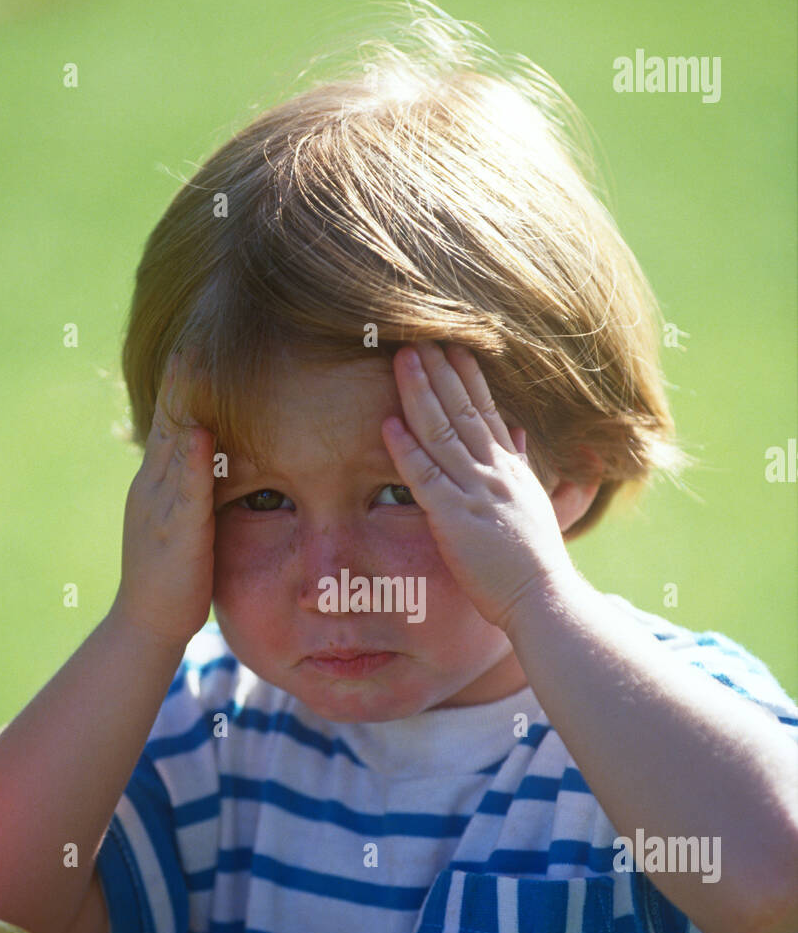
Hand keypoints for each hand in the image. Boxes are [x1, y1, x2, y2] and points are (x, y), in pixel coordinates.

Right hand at [111, 354, 215, 647]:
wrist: (148, 624)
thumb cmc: (177, 575)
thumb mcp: (186, 519)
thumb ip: (197, 486)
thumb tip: (217, 454)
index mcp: (160, 480)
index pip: (173, 418)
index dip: (183, 380)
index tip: (198, 339)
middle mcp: (154, 484)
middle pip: (169, 418)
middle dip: (181, 376)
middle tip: (196, 329)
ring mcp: (161, 506)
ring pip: (173, 445)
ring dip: (185, 403)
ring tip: (195, 360)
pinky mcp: (174, 534)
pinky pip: (183, 492)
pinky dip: (192, 460)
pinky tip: (201, 433)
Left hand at [381, 341, 575, 635]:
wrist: (543, 597)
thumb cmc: (536, 561)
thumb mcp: (535, 502)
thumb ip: (522, 463)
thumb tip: (516, 429)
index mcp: (511, 468)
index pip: (485, 411)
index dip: (467, 377)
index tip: (453, 345)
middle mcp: (494, 472)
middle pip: (462, 410)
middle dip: (440, 370)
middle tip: (420, 334)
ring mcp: (475, 492)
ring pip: (442, 432)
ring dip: (420, 393)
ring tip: (403, 359)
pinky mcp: (456, 518)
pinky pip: (426, 477)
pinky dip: (406, 449)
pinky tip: (389, 424)